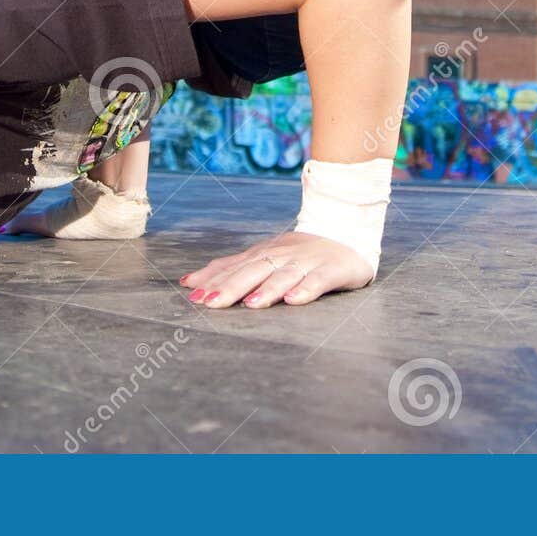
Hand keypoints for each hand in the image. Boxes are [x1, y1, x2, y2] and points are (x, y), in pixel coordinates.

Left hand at [178, 231, 373, 308]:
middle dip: (232, 286)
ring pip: (284, 275)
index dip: (215, 280)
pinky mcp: (331, 270)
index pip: (236, 267)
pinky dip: (305, 290)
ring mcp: (307, 262)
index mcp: (265, 254)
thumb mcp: (263, 257)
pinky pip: (317, 281)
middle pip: (254, 271)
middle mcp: (282, 256)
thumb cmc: (300, 252)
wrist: (347, 231)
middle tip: (211, 303)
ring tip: (250, 304)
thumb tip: (189, 282)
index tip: (193, 295)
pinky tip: (293, 300)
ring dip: (267, 289)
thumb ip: (229, 270)